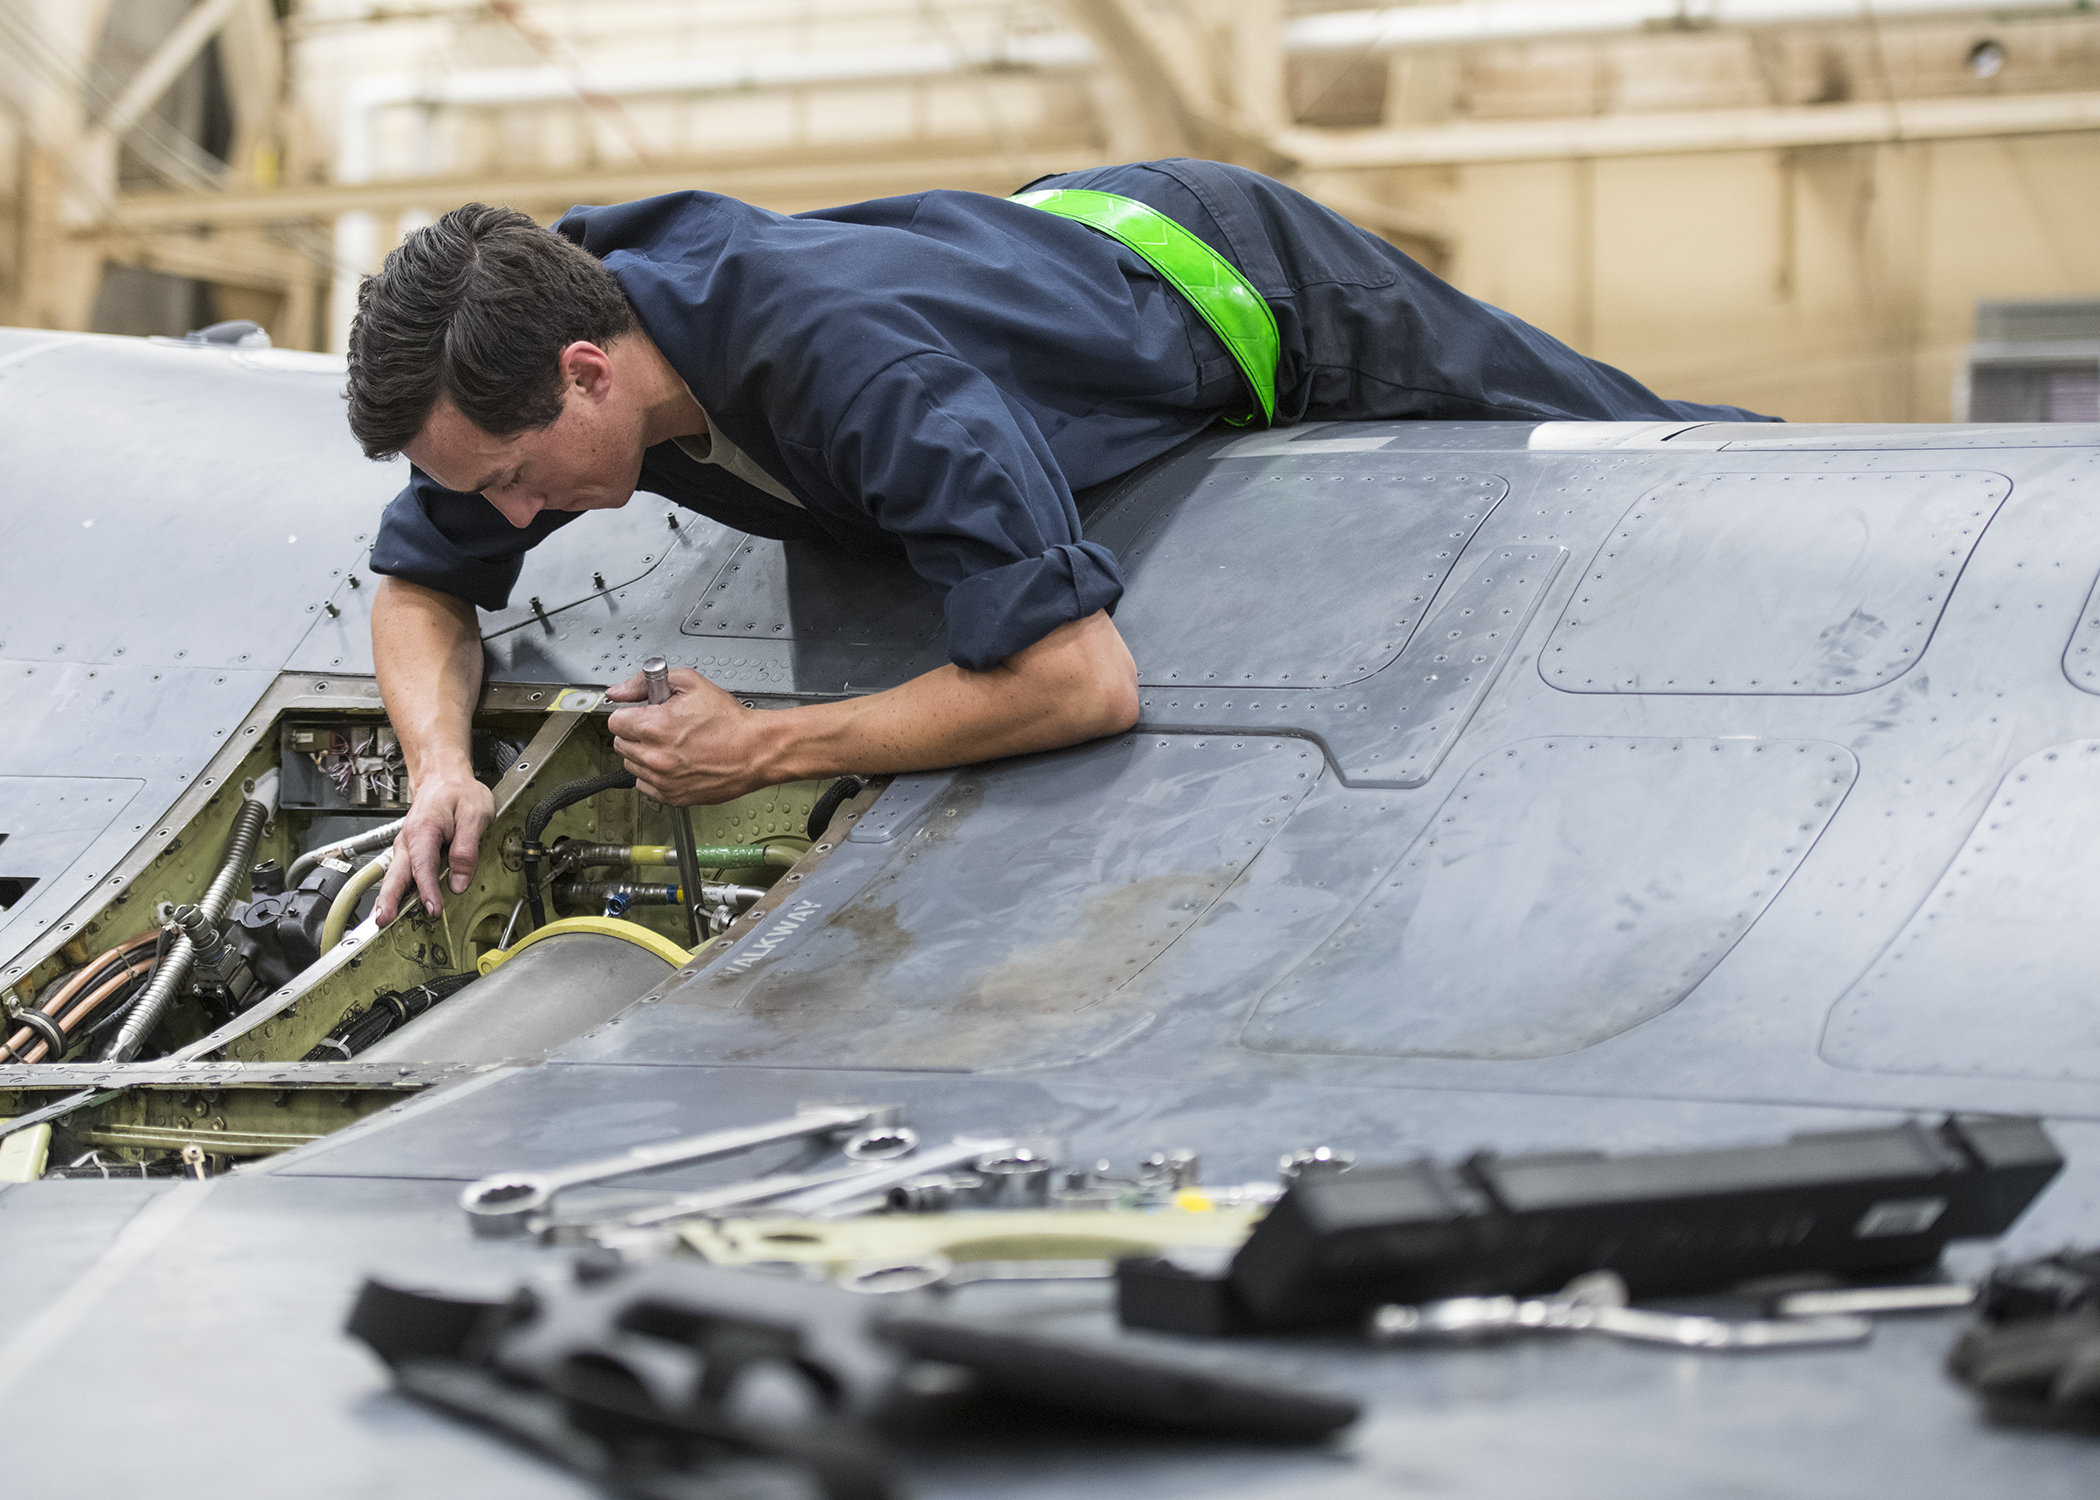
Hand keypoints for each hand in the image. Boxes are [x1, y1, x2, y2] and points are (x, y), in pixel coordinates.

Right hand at [374, 770, 493, 922]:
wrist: (444, 777)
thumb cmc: (459, 792)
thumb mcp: (474, 814)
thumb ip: (467, 849)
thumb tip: (460, 881)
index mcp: (424, 829)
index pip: (424, 864)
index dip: (428, 888)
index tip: (433, 907)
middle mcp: (409, 839)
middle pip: (397, 873)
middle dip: (388, 898)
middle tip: (382, 921)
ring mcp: (406, 846)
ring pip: (394, 875)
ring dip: (387, 897)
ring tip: (381, 920)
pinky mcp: (410, 851)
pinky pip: (401, 873)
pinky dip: (394, 890)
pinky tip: (392, 906)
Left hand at [606, 667, 767, 804]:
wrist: (755, 751)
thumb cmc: (729, 720)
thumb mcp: (690, 683)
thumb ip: (646, 683)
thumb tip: (618, 692)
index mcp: (654, 726)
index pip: (615, 721)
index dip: (630, 714)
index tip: (643, 715)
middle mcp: (654, 757)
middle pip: (620, 744)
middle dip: (636, 734)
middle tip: (661, 728)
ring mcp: (662, 780)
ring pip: (631, 766)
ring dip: (644, 755)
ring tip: (671, 745)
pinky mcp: (672, 796)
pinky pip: (645, 786)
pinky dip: (654, 776)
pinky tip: (674, 763)